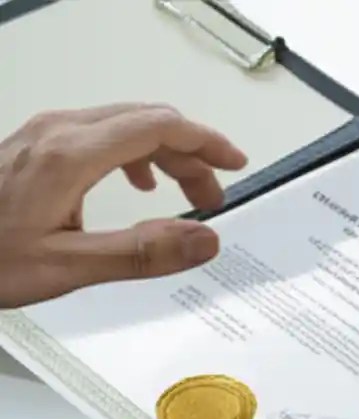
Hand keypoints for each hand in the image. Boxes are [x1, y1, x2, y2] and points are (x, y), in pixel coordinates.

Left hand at [0, 104, 246, 308]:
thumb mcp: (66, 268)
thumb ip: (141, 253)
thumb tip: (204, 239)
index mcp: (70, 155)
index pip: (158, 126)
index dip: (205, 142)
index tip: (234, 163)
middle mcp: (57, 133)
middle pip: (146, 121)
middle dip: (191, 153)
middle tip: (214, 193)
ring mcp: (43, 135)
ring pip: (125, 125)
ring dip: (165, 154)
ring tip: (185, 193)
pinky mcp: (35, 146)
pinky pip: (101, 132)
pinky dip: (135, 153)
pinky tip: (137, 182)